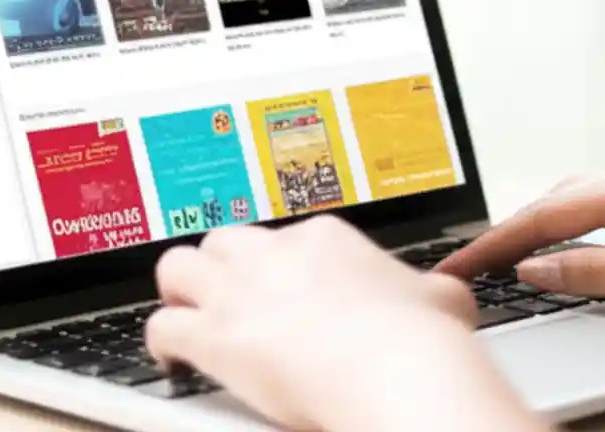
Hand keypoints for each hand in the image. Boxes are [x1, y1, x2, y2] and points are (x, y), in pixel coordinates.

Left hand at [145, 215, 541, 431]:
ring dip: (178, 291)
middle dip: (220, 269)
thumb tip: (442, 295)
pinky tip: (172, 360)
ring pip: (178, 267)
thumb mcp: (441, 297)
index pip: (284, 240)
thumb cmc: (420, 339)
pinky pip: (162, 327)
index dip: (278, 268)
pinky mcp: (215, 337)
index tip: (284, 292)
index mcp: (323, 239)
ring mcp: (239, 293)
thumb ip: (431, 290)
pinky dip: (161, 344)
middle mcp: (273, 255)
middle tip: (226, 296)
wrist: (396, 366)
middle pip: (224, 242)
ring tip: (185, 313)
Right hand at [435, 157, 604, 315]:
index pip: (546, 216)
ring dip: (543, 227)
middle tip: (471, 263)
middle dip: (509, 231)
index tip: (460, 262)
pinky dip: (577, 226)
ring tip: (510, 257)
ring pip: (580, 201)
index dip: (497, 242)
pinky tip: (580, 245)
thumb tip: (540, 269)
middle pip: (556, 200)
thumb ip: (600, 270)